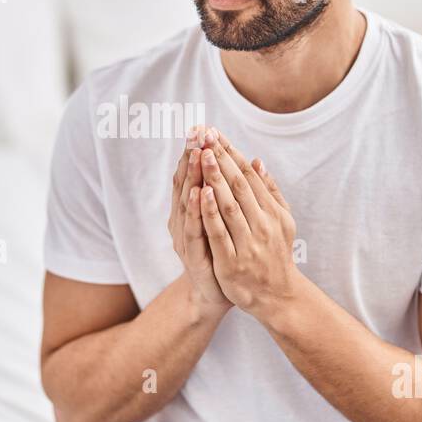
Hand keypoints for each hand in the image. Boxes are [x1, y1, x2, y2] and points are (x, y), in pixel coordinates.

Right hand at [168, 125, 231, 314]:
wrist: (214, 294)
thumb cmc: (220, 253)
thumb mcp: (222, 220)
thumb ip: (224, 192)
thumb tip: (238, 161)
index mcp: (191, 210)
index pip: (192, 174)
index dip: (195, 151)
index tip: (202, 127)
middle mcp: (183, 219)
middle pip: (186, 182)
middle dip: (191, 156)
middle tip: (196, 132)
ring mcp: (185, 237)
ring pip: (187, 202)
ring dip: (192, 177)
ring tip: (198, 154)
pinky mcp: (193, 254)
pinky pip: (194, 229)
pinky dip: (196, 210)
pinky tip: (200, 192)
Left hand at [197, 129, 299, 315]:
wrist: (277, 296)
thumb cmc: (275, 254)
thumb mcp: (281, 221)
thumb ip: (270, 192)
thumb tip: (257, 161)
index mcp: (271, 212)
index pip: (248, 176)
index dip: (231, 153)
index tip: (215, 133)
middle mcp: (262, 224)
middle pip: (238, 185)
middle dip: (221, 158)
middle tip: (205, 135)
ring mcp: (248, 243)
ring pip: (229, 205)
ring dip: (215, 178)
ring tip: (203, 155)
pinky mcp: (232, 262)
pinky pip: (219, 233)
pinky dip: (210, 212)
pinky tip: (201, 193)